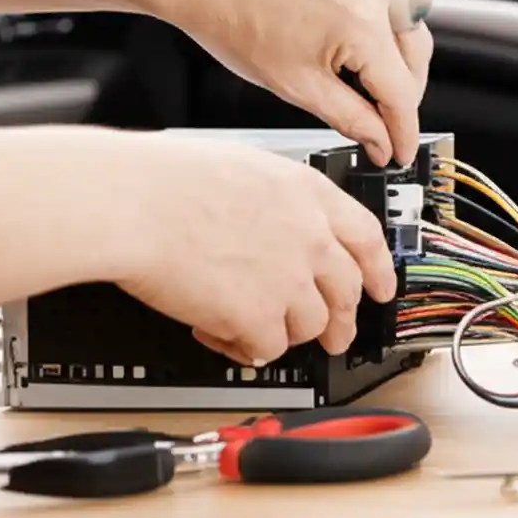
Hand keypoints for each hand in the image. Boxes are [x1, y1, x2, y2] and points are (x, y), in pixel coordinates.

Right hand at [107, 131, 396, 364]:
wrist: (135, 206)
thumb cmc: (167, 179)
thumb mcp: (247, 167)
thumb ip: (279, 202)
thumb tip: (280, 225)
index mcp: (310, 196)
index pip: (367, 239)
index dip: (379, 270)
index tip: (382, 288)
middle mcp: (310, 239)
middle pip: (346, 293)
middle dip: (341, 321)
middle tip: (333, 336)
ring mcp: (289, 281)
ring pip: (309, 326)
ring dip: (284, 333)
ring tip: (251, 329)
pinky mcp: (259, 318)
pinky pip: (266, 350)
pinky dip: (242, 348)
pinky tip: (217, 333)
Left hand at [160, 0, 434, 167]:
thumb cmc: (235, 20)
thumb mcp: (297, 86)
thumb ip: (352, 119)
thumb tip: (383, 143)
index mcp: (360, 22)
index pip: (401, 93)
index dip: (403, 132)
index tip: (401, 152)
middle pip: (416, 59)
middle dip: (401, 96)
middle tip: (379, 121)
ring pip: (420, 18)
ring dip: (407, 51)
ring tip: (378, 73)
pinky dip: (398, 11)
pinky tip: (374, 28)